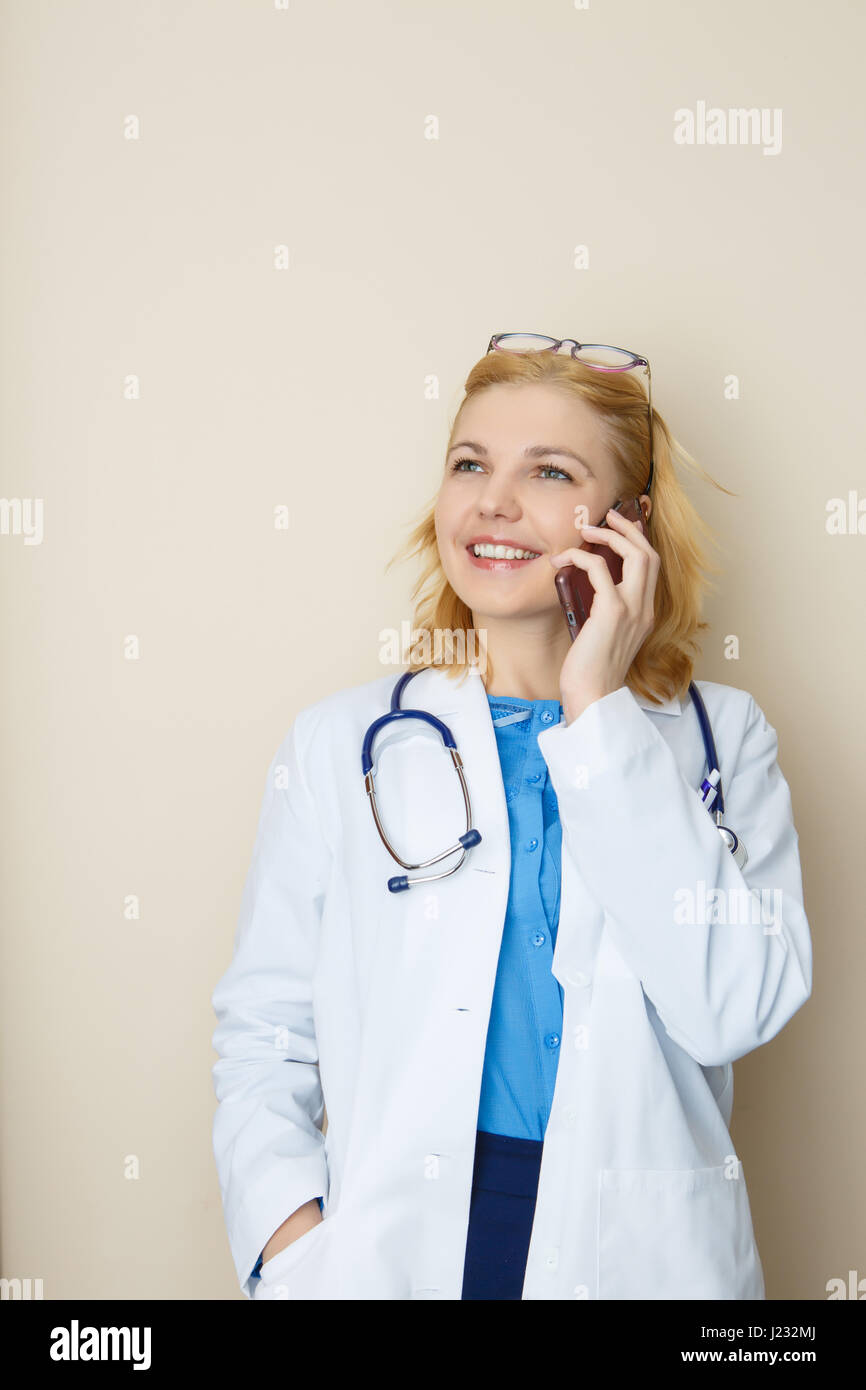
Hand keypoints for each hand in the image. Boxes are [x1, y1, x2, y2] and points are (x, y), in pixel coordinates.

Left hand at [549, 507, 659, 722]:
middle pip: (650, 554)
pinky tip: (563, 560)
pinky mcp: (612, 612)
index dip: (638, 542)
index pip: (652, 569)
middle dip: (629, 529)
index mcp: (644, 615)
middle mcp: (644, 610)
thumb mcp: (602, 637)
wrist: (592, 699)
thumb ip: (602, 614)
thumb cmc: (591, 673)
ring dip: (610, 536)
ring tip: (586, 529)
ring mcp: (632, 610)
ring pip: (636, 555)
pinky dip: (581, 558)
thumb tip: (583, 590)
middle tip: (608, 515)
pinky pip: (598, 569)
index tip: (620, 528)